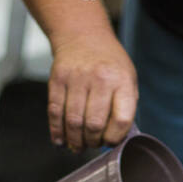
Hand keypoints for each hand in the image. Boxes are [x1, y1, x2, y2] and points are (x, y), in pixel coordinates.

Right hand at [47, 30, 136, 150]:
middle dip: (92, 142)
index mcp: (121, 81)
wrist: (82, 35)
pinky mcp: (57, 79)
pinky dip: (56, 130)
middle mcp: (99, 78)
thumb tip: (115, 138)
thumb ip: (125, 107)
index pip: (121, 119)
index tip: (110, 141)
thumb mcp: (127, 79)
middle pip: (94, 124)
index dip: (115, 137)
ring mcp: (76, 78)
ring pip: (73, 121)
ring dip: (74, 140)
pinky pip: (55, 111)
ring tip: (77, 146)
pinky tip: (60, 140)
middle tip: (92, 144)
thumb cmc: (108, 63)